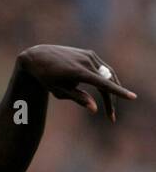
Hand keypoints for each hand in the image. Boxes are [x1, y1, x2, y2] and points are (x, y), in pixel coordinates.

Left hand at [18, 45, 135, 121]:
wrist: (38, 56)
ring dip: (110, 91)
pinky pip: (102, 69)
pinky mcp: (89, 53)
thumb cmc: (46, 77)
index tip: (132, 97)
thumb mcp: (59, 91)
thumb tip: (94, 109)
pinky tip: (103, 91)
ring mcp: (89, 55)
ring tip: (108, 107)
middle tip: (111, 117)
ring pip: (107, 74)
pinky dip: (104, 80)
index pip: (103, 84)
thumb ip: (78, 99)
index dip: (118, 92)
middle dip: (112, 100)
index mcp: (78, 72)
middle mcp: (86, 61)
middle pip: (108, 81)